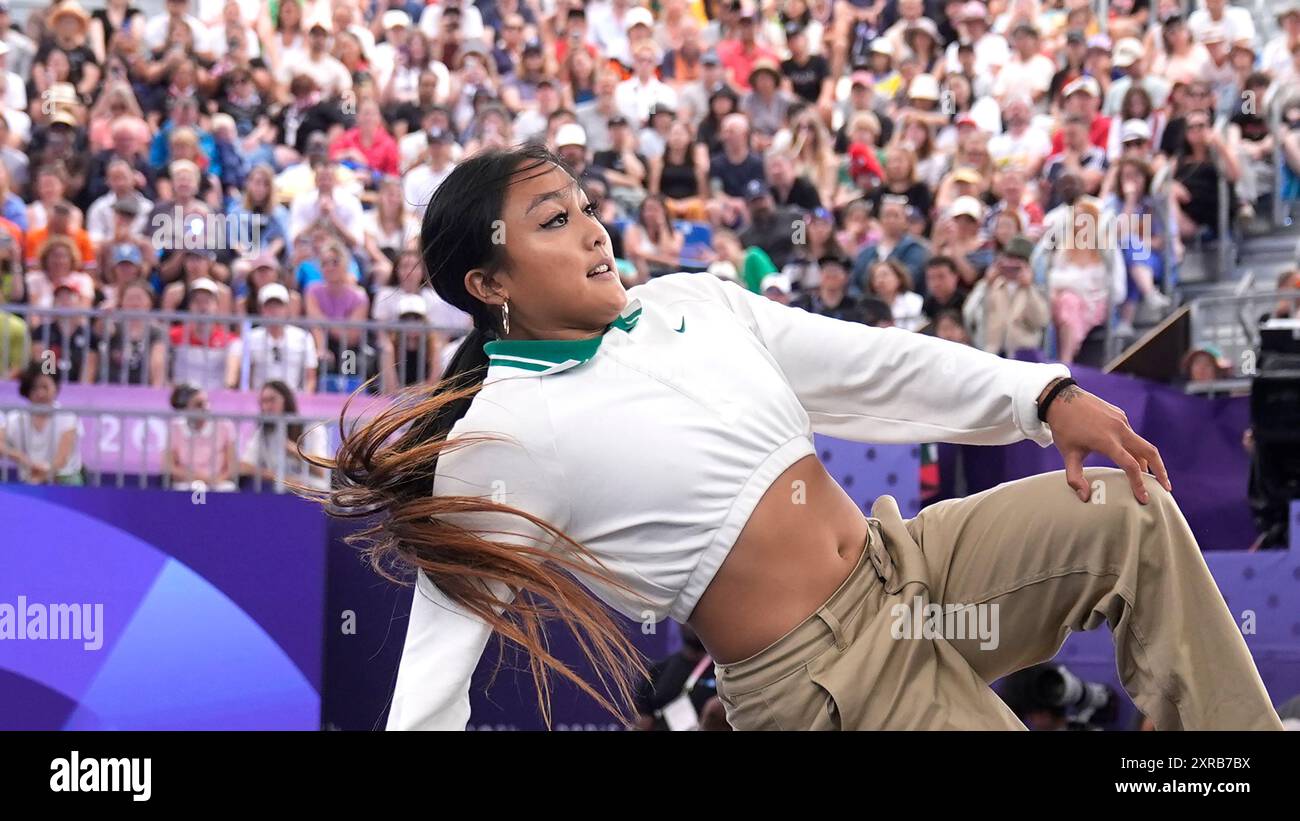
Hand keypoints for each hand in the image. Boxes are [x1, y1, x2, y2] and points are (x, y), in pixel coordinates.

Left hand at [1042, 380, 1170, 503]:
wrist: (1061, 398)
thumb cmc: (1063, 428)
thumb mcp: (1067, 454)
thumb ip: (1075, 478)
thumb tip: (1085, 498)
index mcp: (1107, 441)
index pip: (1131, 466)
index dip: (1139, 484)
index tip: (1144, 498)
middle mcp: (1119, 430)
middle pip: (1150, 452)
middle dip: (1160, 471)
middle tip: (1165, 487)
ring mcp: (1121, 420)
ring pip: (1141, 443)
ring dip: (1147, 460)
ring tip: (1147, 475)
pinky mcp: (1119, 414)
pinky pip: (1131, 434)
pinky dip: (1135, 447)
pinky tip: (1130, 455)